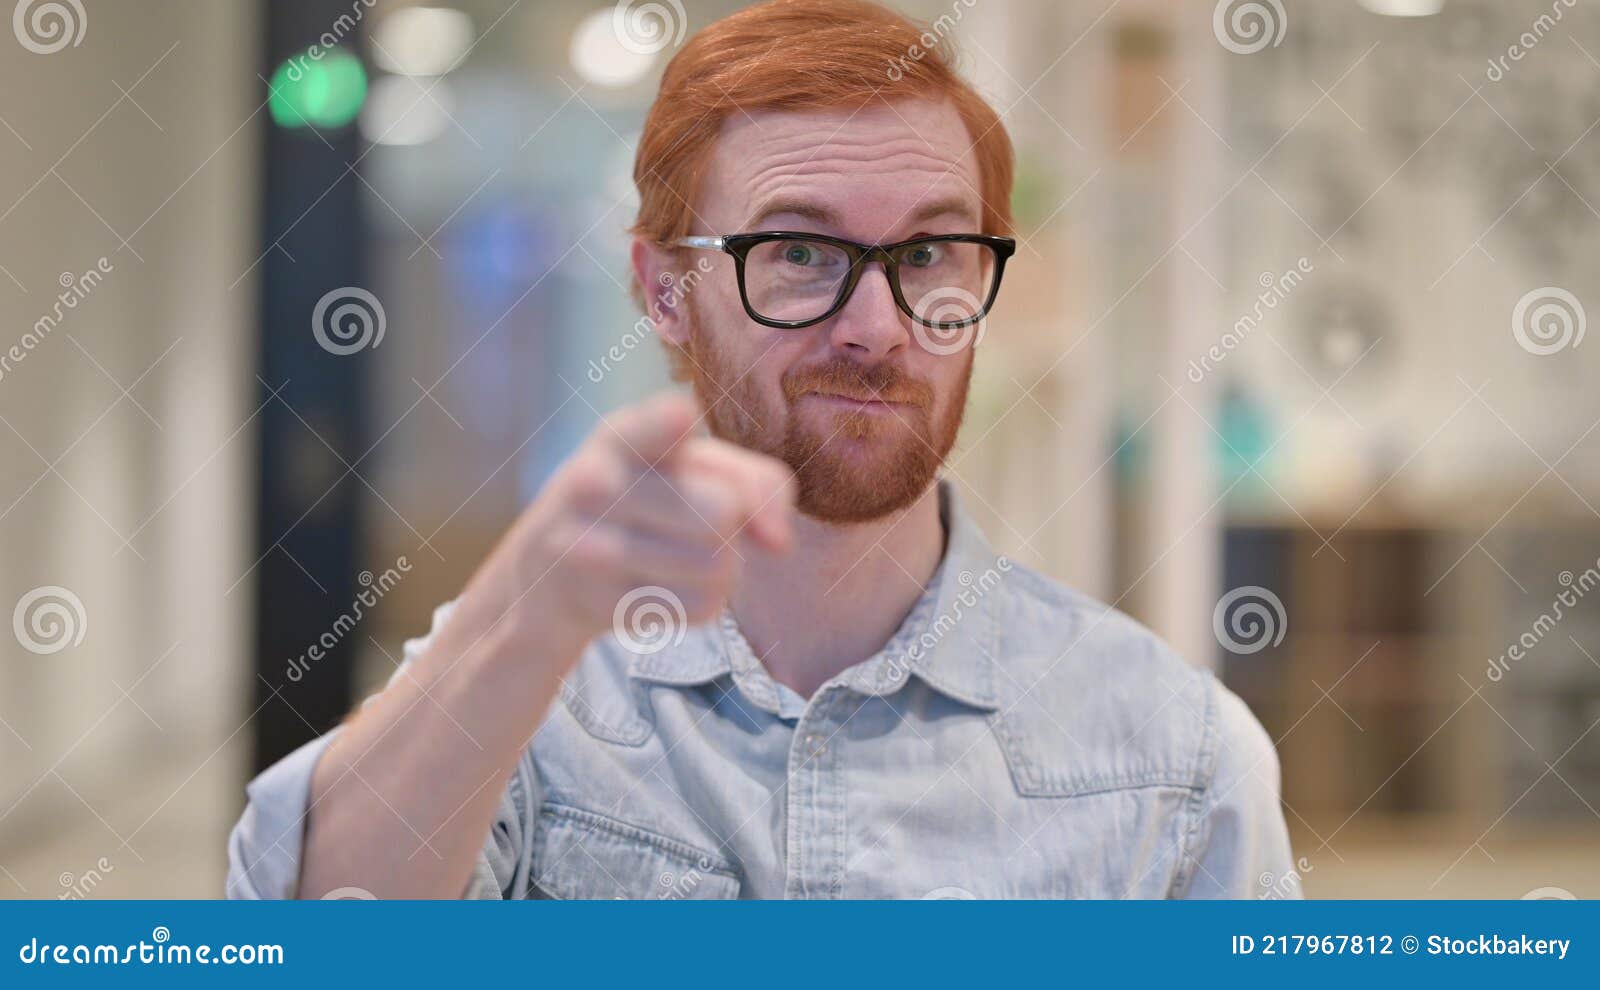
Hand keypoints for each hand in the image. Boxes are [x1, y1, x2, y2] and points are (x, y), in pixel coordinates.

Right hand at [472, 390, 795, 658]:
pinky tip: (658, 585)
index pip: (654, 425)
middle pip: (722, 510)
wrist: (550, 571)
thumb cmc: (643, 502)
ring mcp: (589, 547)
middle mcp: (596, 484)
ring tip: (674, 556)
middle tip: (693, 523)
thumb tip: (779, 542)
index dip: (669, 422)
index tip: (680, 417)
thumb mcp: (686, 466)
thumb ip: (752, 480)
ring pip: (717, 564)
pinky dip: (700, 600)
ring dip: (719, 567)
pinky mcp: (598, 603)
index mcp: (624, 436)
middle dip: (729, 524)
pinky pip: (702, 606)